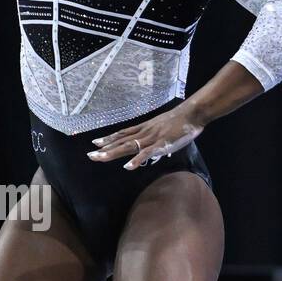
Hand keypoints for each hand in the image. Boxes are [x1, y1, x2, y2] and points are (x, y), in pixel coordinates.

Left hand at [86, 103, 203, 169]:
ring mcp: (151, 138)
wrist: (192, 114)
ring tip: (99, 158)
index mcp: (144, 129)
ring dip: (113, 153)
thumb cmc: (181, 121)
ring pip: (128, 147)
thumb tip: (154, 148)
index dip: (109, 139)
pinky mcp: (161, 144)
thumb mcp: (164, 129)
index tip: (95, 143)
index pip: (123, 134)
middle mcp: (144, 133)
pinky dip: (137, 160)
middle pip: (121, 142)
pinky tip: (127, 166)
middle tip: (90, 155)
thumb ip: (157, 139)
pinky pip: (147, 153)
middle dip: (105, 148)